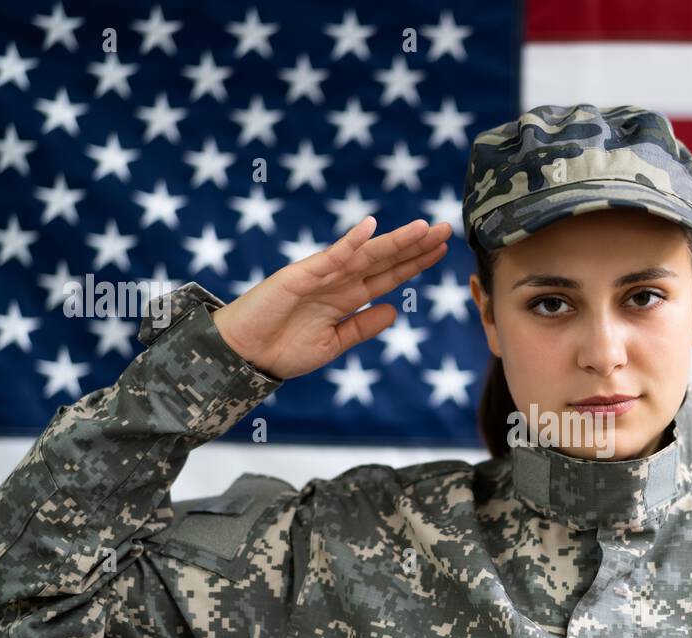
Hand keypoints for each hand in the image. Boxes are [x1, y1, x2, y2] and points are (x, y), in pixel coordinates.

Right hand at [209, 216, 453, 379]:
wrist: (245, 356)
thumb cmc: (283, 350)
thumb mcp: (334, 344)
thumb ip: (362, 327)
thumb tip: (395, 311)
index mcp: (347, 297)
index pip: (389, 275)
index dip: (415, 262)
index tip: (442, 250)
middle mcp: (339, 281)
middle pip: (384, 258)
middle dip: (415, 245)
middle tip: (446, 228)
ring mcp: (321, 275)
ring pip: (365, 254)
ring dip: (394, 240)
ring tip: (423, 228)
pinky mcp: (300, 275)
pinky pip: (329, 257)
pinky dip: (349, 242)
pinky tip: (370, 227)